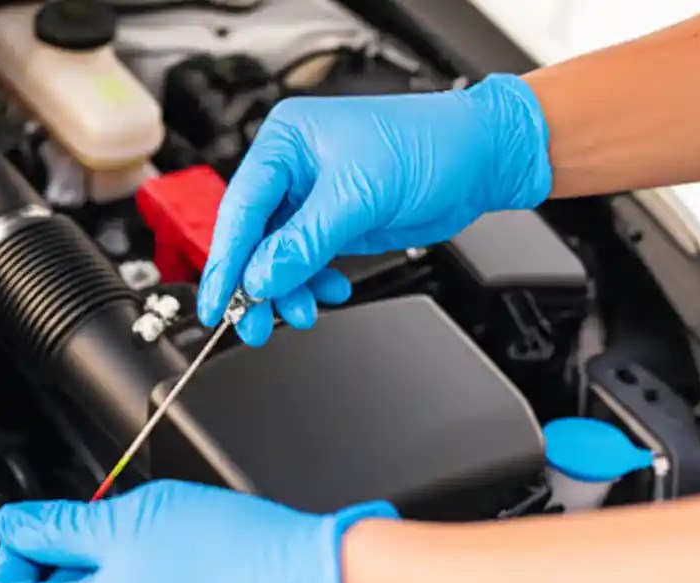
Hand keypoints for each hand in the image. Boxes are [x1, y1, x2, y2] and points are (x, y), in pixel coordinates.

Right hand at [198, 73, 551, 344]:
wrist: (481, 157)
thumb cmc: (429, 145)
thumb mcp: (358, 196)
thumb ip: (303, 242)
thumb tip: (262, 277)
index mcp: (285, 142)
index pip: (240, 208)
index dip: (226, 259)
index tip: (218, 300)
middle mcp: (292, 168)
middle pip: (253, 237)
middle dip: (254, 283)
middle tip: (251, 322)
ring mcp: (311, 198)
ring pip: (277, 255)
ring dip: (286, 289)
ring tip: (299, 312)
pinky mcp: (333, 222)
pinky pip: (305, 261)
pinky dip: (312, 282)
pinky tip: (329, 292)